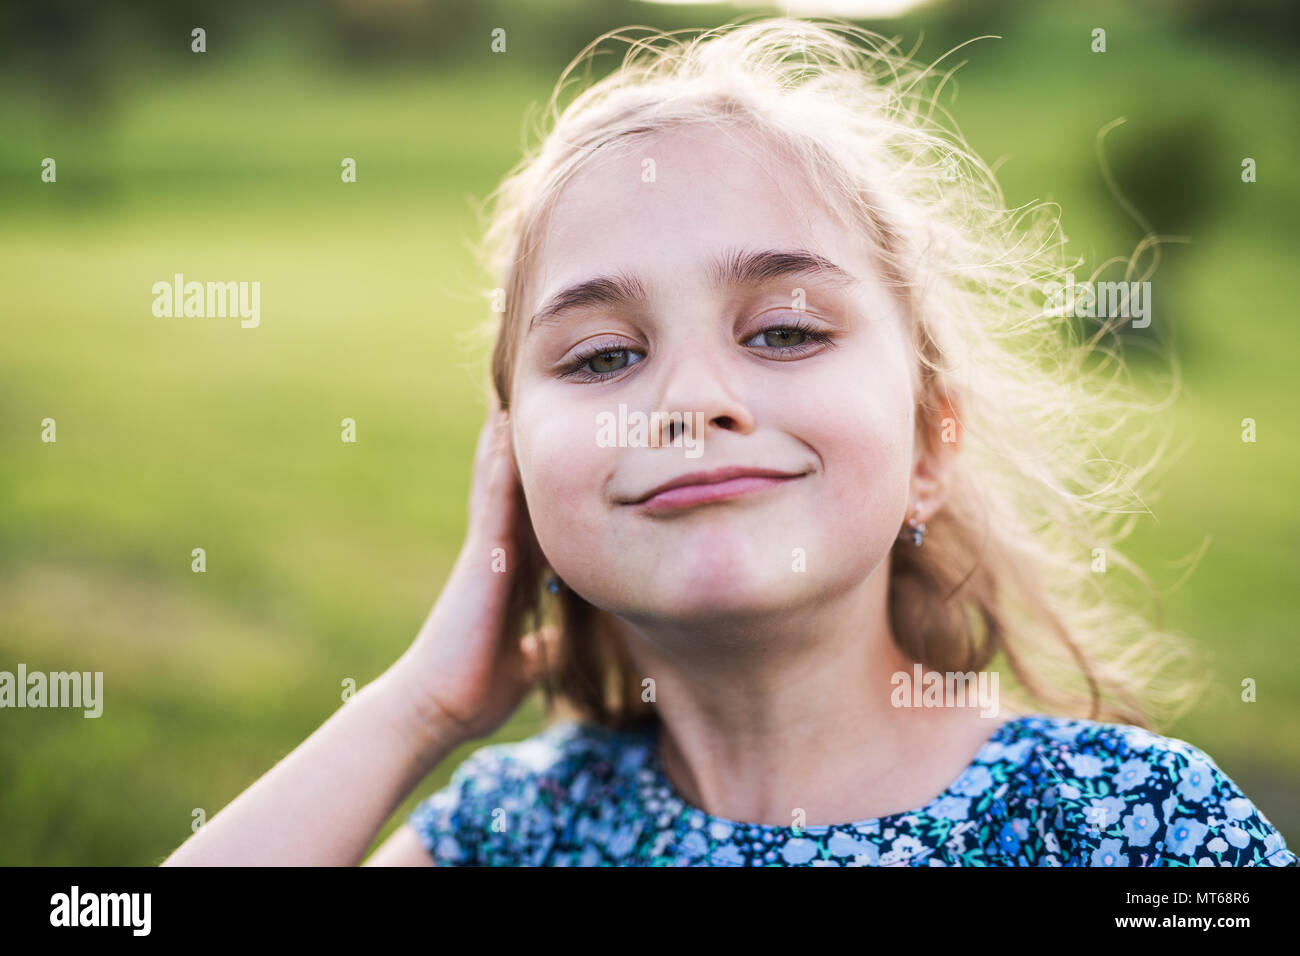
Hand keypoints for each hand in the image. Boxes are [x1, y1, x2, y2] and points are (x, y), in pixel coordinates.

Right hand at [389, 400, 554, 749]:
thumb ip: (538, 647)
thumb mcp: (525, 663)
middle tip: (530, 391)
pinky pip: (493, 501)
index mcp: (509, 573)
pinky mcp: (480, 557)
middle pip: (513, 486)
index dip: (543, 479)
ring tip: (513, 390)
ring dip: (505, 438)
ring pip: (496, 481)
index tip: (560, 441)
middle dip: (520, 444)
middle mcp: (495, 552)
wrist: (440, 708)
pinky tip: (507, 431)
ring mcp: (485, 550)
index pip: (531, 515)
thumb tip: (552, 648)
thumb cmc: (478, 689)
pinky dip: (500, 466)